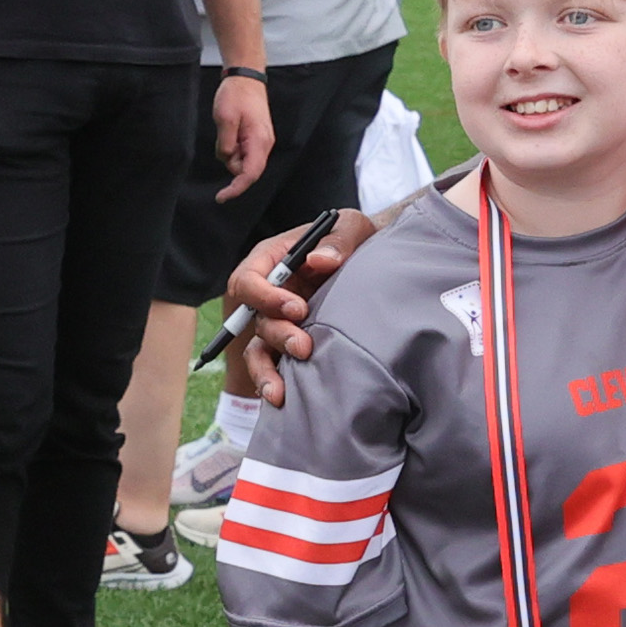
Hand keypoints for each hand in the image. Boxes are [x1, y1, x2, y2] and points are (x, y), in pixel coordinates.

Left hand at [212, 74, 274, 202]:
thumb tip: (228, 160)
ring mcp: (261, 141)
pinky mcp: (256, 137)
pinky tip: (230, 129)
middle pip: (246, 169)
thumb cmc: (237, 95)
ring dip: (231, 152)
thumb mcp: (225, 119)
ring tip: (227, 128)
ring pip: (243, 160)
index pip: (249, 175)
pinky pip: (243, 151)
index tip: (221, 198)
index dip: (235, 189)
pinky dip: (233, 146)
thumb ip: (226, 144)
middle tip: (223, 139)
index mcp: (259, 141)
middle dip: (231, 162)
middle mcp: (264, 144)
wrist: (246, 77)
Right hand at [224, 211, 376, 407]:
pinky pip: (272, 366)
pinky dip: (273, 382)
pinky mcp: (290, 344)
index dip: (265, 296)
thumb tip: (319, 261)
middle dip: (277, 334)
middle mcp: (269, 293)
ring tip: (280, 392)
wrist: (376, 265)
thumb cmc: (356, 240)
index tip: (297, 308)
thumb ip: (338, 239)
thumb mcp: (350, 225)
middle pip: (254, 318)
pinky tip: (283, 401)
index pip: (249, 278)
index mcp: (273, 259)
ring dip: (266, 370)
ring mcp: (278, 321)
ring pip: (258, 348)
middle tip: (305, 346)